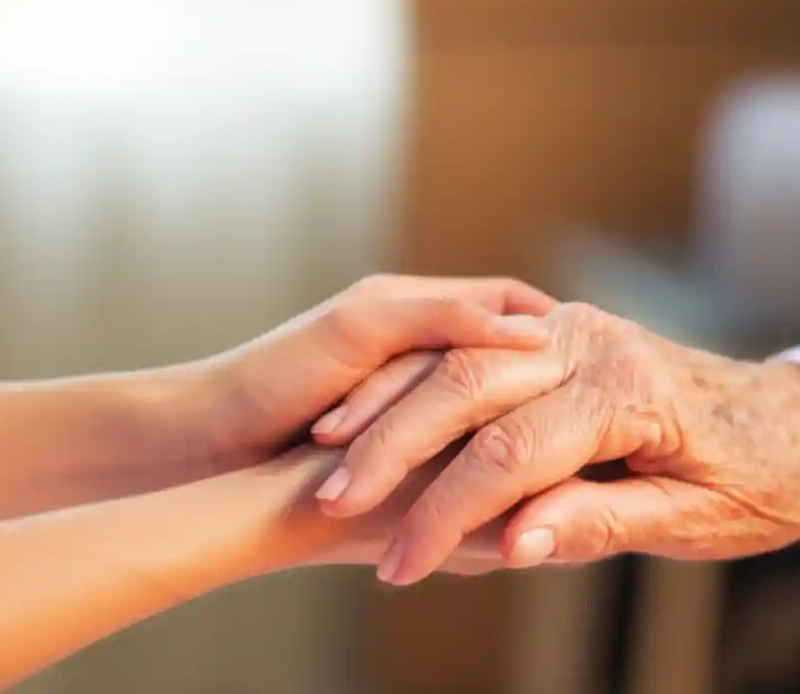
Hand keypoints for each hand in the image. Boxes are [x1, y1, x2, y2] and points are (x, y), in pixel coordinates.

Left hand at [174, 275, 555, 472]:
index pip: (506, 305)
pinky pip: (456, 454)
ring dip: (516, 434)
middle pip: (501, 361)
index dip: (549, 330)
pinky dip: (482, 469)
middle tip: (594, 418)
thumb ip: (447, 322)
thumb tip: (537, 333)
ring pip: (483, 413)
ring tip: (567, 461)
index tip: (592, 358)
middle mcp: (412, 346)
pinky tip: (513, 494)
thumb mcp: (367, 329)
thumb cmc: (277, 376)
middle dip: (541, 387)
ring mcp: (404, 399)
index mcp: (412, 305)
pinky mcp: (394, 451)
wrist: (205, 445)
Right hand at [312, 303, 799, 584]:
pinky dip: (409, 381)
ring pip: (454, 358)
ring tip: (328, 465)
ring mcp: (571, 327)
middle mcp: (592, 343)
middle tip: (332, 508)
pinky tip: (364, 415)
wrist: (798, 425)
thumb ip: (601, 522)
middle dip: (392, 451)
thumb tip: (516, 541)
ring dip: (384, 409)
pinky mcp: (557, 329)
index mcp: (628, 392)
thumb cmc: (756, 483)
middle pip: (466, 388)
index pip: (513, 454)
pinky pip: (465, 347)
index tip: (401, 567)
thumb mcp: (694, 522)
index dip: (449, 514)